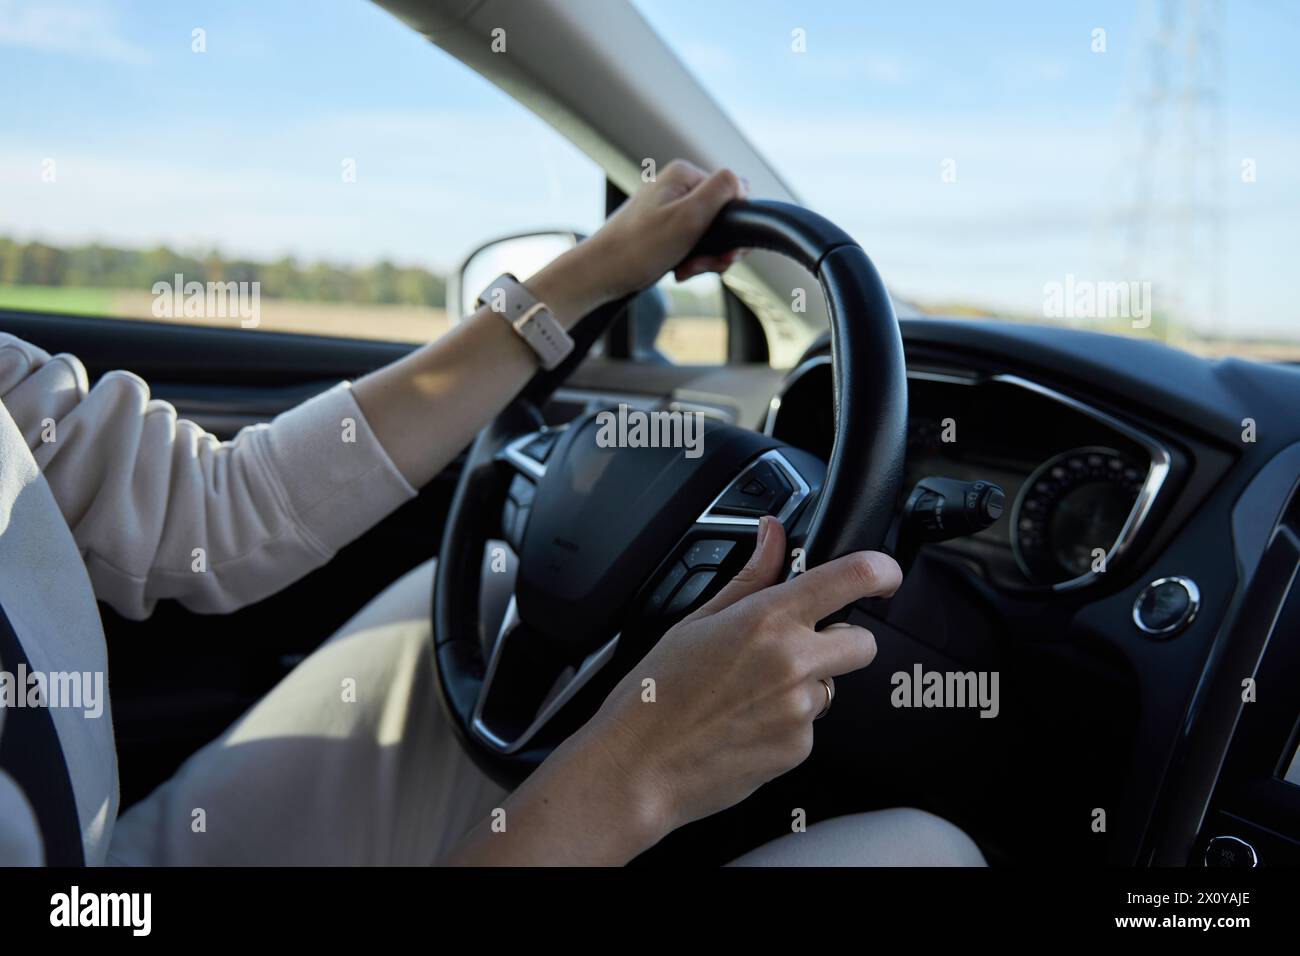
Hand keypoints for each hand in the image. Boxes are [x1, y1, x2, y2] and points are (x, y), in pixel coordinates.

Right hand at [577, 516, 901, 840]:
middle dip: (840, 640)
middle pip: (862, 641)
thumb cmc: (656, 694)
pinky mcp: (798, 749)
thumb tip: (772, 535)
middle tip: (798, 647)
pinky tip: (745, 722)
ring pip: (830, 687)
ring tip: (749, 694)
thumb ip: (750, 576)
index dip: (879, 571)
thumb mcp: (697, 620)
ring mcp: (800, 710)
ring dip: (804, 686)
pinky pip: (810, 726)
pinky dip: (786, 723)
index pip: (852, 578)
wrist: (638, 767)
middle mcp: (793, 662)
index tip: (882, 576)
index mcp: (767, 619)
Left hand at [583, 160, 747, 300]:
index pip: (733, 196)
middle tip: (699, 266)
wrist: (599, 273)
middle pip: (721, 217)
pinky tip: (677, 271)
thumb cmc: (640, 248)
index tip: (722, 254)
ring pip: (707, 234)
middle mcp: (676, 185)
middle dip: (717, 248)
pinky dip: (689, 260)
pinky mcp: (661, 228)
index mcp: (684, 174)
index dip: (734, 228)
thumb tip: (743, 182)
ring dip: (703, 258)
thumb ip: (722, 191)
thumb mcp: (689, 216)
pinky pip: (690, 243)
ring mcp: (667, 207)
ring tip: (684, 270)